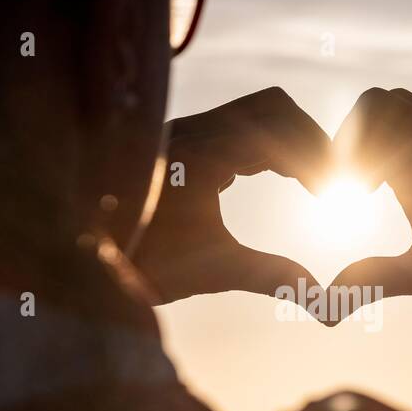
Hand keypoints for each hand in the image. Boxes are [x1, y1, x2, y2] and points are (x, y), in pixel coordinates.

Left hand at [133, 87, 331, 303]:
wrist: (78, 256)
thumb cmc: (139, 264)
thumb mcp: (210, 270)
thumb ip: (270, 276)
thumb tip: (323, 304)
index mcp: (200, 151)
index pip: (279, 124)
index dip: (317, 156)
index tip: (334, 195)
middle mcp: (190, 129)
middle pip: (272, 106)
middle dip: (309, 141)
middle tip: (330, 185)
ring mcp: (183, 132)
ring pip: (254, 111)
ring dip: (290, 140)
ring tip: (313, 184)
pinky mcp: (179, 142)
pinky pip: (235, 124)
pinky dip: (266, 144)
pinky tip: (280, 177)